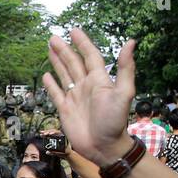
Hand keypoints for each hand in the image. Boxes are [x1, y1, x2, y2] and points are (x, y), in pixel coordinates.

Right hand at [42, 28, 136, 165]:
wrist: (104, 146)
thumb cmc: (115, 121)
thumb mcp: (124, 92)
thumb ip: (126, 68)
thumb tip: (131, 41)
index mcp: (99, 80)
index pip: (89, 56)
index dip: (82, 43)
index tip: (74, 31)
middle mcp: (86, 86)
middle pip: (73, 63)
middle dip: (64, 50)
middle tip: (54, 37)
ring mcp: (74, 98)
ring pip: (63, 75)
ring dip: (56, 62)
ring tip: (49, 49)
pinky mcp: (65, 110)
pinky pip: (56, 94)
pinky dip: (51, 85)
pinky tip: (46, 75)